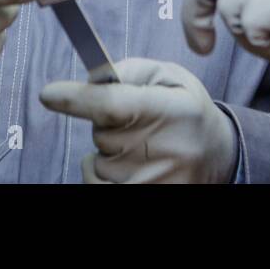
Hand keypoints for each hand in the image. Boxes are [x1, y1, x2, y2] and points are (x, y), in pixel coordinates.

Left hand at [40, 58, 237, 183]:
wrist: (219, 157)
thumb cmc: (187, 111)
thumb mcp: (169, 77)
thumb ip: (131, 70)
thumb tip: (93, 79)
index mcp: (172, 110)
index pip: (113, 104)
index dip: (77, 98)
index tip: (50, 94)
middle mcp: (165, 150)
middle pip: (102, 134)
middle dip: (107, 124)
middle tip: (136, 122)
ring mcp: (152, 181)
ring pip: (97, 161)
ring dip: (107, 152)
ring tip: (140, 147)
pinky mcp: (144, 197)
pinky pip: (95, 184)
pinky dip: (102, 174)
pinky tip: (128, 168)